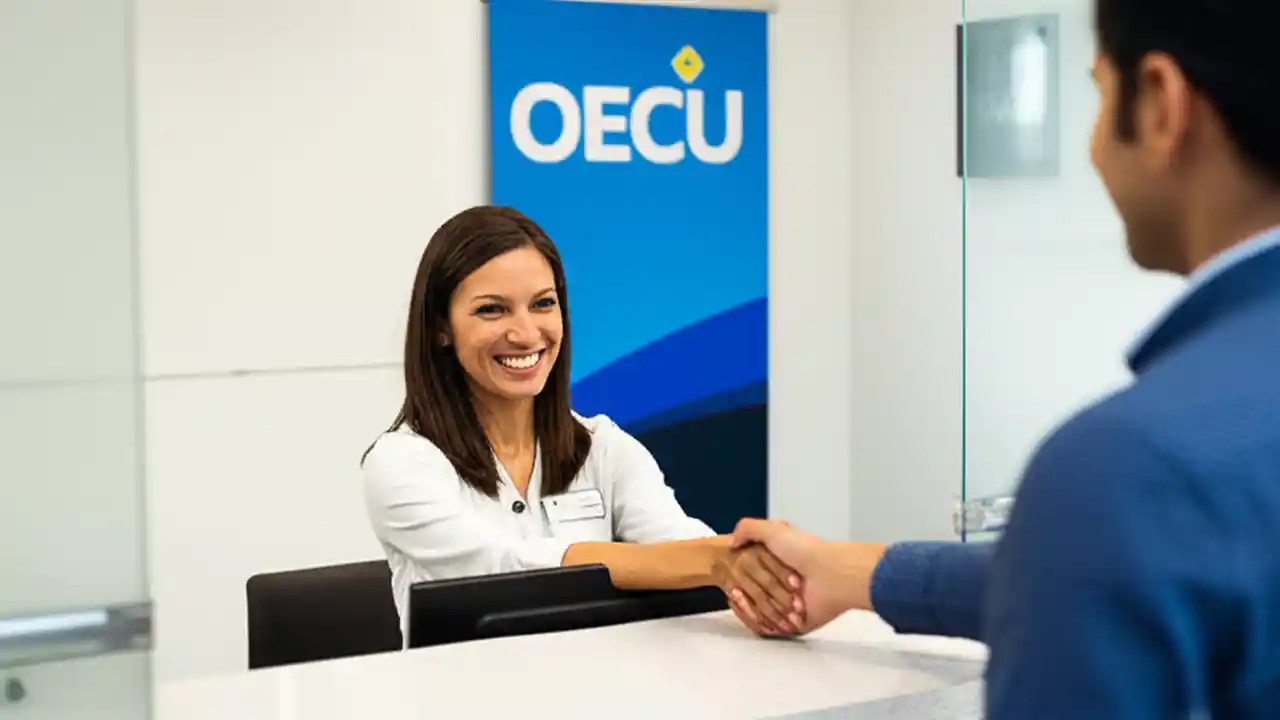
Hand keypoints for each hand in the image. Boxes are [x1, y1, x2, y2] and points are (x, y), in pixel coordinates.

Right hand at [731, 519, 886, 633]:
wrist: (830, 575)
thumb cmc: (806, 552)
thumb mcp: (772, 530)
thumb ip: (748, 529)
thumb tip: (732, 542)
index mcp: (782, 566)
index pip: (752, 574)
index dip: (738, 574)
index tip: (730, 572)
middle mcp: (786, 587)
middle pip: (753, 595)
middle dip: (742, 591)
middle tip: (734, 588)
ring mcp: (790, 607)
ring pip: (758, 613)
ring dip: (747, 605)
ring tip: (739, 596)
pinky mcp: (794, 625)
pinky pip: (767, 629)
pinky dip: (754, 620)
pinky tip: (748, 608)